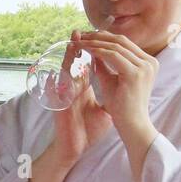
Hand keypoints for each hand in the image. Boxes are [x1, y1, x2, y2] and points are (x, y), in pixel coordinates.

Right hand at [49, 31, 113, 167]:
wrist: (75, 148)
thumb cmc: (87, 131)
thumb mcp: (103, 108)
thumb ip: (109, 92)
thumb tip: (124, 81)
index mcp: (80, 89)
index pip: (84, 65)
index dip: (89, 52)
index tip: (97, 39)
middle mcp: (70, 91)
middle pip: (71, 64)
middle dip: (76, 47)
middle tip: (78, 33)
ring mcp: (62, 98)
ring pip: (62, 73)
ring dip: (65, 57)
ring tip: (70, 42)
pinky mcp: (57, 107)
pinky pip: (55, 90)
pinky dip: (56, 79)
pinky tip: (58, 68)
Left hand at [75, 28, 158, 135]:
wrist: (131, 125)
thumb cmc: (122, 108)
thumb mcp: (112, 81)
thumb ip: (105, 65)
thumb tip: (93, 50)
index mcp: (148, 62)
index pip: (124, 43)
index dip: (104, 37)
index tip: (87, 36)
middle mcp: (150, 62)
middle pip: (121, 41)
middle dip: (98, 36)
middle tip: (80, 35)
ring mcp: (144, 67)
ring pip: (116, 46)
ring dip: (95, 42)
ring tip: (79, 41)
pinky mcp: (135, 73)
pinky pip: (113, 56)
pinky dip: (97, 51)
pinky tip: (85, 50)